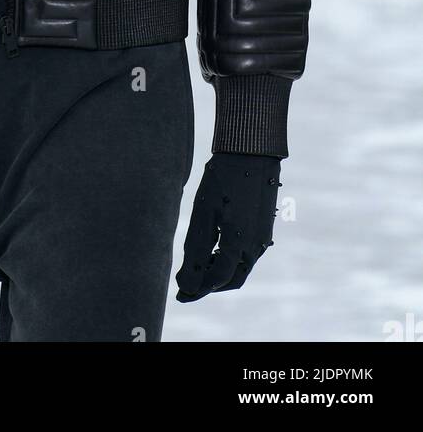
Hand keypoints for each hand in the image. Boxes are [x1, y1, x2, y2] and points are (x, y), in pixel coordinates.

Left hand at [176, 153, 280, 301]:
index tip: (179, 291)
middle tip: (187, 284)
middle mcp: (256, 247)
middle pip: (231, 280)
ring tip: (198, 265)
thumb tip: (185, 283)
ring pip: (241, 268)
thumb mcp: (203, 214)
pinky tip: (215, 248)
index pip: (215, 281)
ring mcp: (263, 238)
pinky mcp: (264, 228)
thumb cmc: (223, 180)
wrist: (251, 152)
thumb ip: (196, 251)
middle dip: (208, 285)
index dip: (196, 289)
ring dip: (220, 272)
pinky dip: (231, 260)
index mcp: (239, 246)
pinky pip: (248, 255)